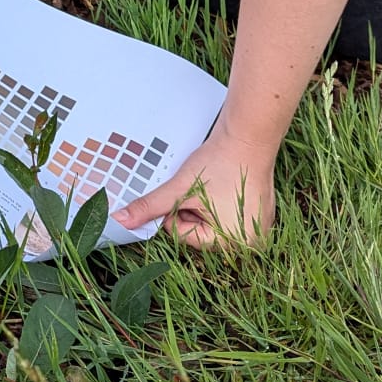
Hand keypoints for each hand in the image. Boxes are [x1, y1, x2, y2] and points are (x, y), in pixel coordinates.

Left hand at [112, 134, 276, 248]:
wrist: (249, 138)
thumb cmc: (218, 164)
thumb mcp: (179, 188)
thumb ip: (149, 206)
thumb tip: (120, 220)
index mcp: (228, 244)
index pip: (182, 235)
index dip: (175, 210)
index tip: (185, 191)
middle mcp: (248, 244)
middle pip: (198, 232)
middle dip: (191, 210)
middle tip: (203, 188)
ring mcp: (257, 230)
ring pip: (212, 224)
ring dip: (205, 206)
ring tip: (216, 186)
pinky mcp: (261, 216)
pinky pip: (230, 217)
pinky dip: (222, 204)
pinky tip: (227, 187)